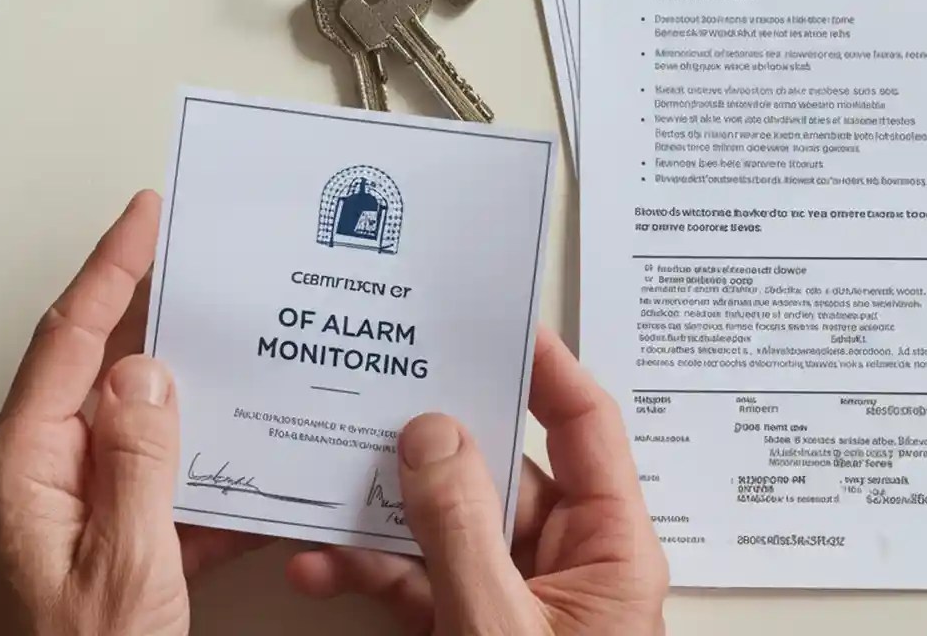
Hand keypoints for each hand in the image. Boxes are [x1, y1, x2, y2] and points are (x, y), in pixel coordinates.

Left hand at [0, 191, 265, 635]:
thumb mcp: (121, 566)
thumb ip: (134, 462)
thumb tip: (142, 373)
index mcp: (25, 470)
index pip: (69, 340)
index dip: (112, 270)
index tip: (144, 217)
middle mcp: (36, 480)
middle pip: (94, 371)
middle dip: (148, 316)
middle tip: (193, 265)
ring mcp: (66, 511)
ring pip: (133, 428)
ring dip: (186, 398)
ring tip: (231, 358)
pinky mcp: (97, 544)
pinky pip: (150, 485)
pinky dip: (196, 471)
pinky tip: (239, 470)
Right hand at [287, 329, 667, 634]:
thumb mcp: (500, 628)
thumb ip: (462, 530)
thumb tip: (433, 433)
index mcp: (608, 546)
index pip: (585, 426)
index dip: (545, 366)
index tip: (495, 321)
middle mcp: (563, 559)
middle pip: (494, 471)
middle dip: (422, 447)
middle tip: (372, 393)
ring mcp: (511, 592)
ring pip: (441, 524)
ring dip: (376, 517)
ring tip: (320, 497)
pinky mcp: (469, 624)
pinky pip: (417, 578)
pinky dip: (367, 570)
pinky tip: (318, 564)